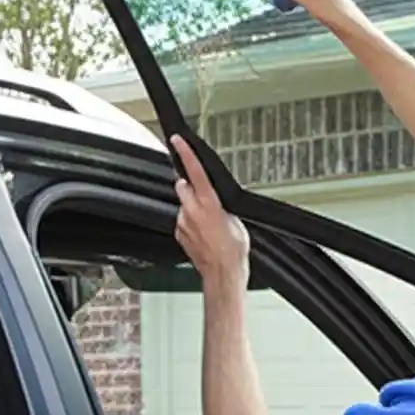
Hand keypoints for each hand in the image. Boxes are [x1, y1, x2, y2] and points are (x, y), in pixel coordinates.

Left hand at [171, 135, 249, 287]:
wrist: (223, 274)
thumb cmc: (234, 251)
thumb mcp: (236, 221)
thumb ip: (222, 206)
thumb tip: (217, 201)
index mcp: (209, 204)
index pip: (194, 172)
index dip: (185, 153)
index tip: (177, 140)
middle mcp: (191, 211)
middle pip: (182, 185)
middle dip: (189, 185)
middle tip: (203, 195)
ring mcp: (183, 223)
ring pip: (183, 205)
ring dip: (192, 208)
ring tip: (209, 224)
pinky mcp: (179, 234)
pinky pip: (182, 220)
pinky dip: (190, 222)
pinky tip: (204, 234)